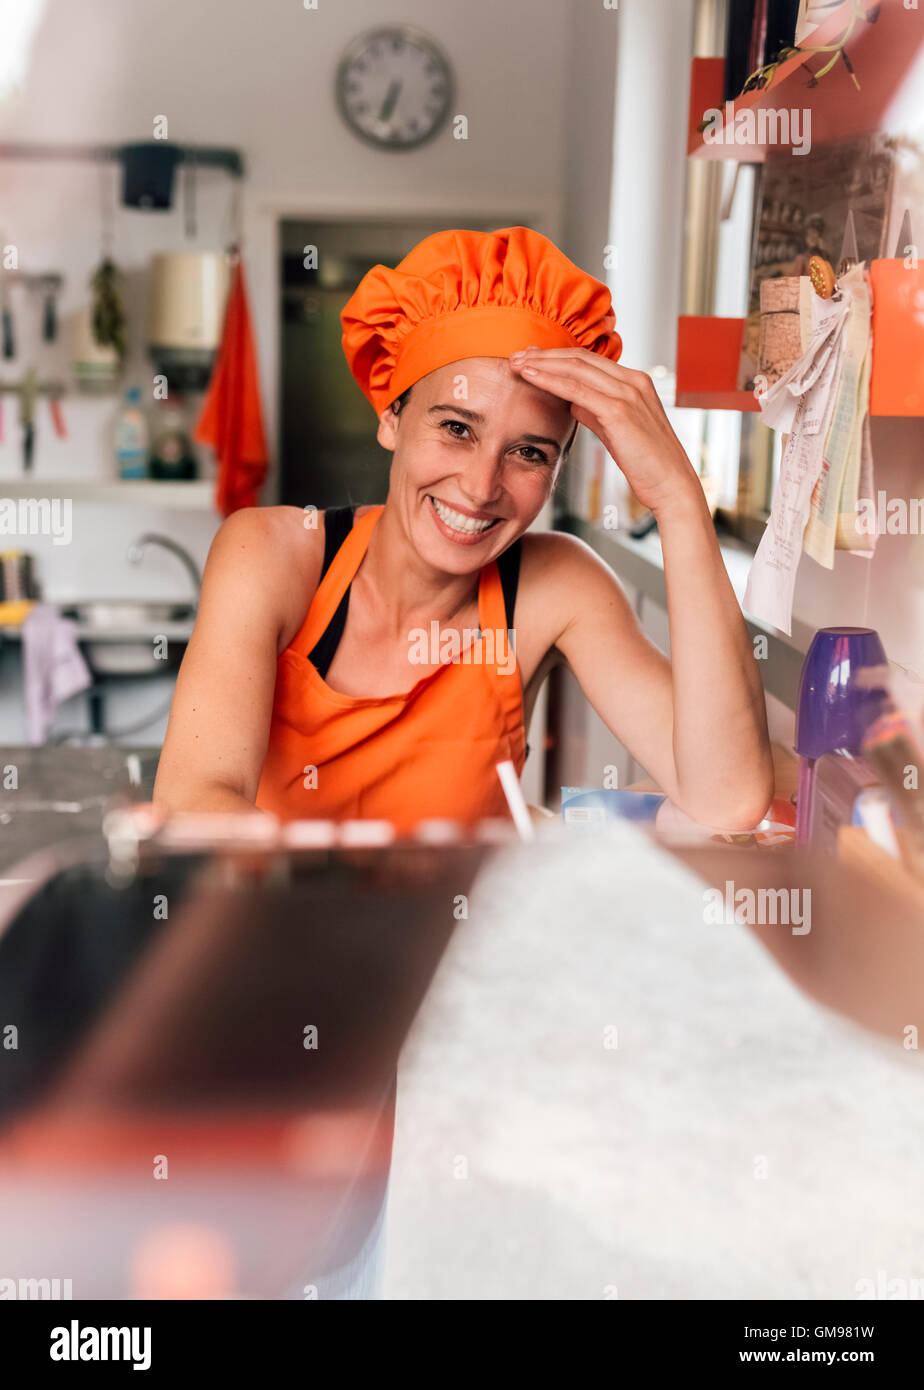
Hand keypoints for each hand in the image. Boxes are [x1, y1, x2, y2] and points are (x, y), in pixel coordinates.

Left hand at [509, 346, 703, 517]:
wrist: (671, 485)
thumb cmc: (646, 464)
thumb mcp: (617, 430)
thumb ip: (596, 412)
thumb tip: (573, 402)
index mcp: (635, 382)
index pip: (588, 360)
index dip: (556, 358)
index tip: (530, 360)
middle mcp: (633, 380)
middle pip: (579, 358)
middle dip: (543, 355)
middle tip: (514, 357)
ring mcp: (628, 393)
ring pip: (575, 368)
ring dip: (541, 364)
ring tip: (515, 364)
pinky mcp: (620, 411)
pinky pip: (577, 389)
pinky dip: (550, 380)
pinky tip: (531, 378)